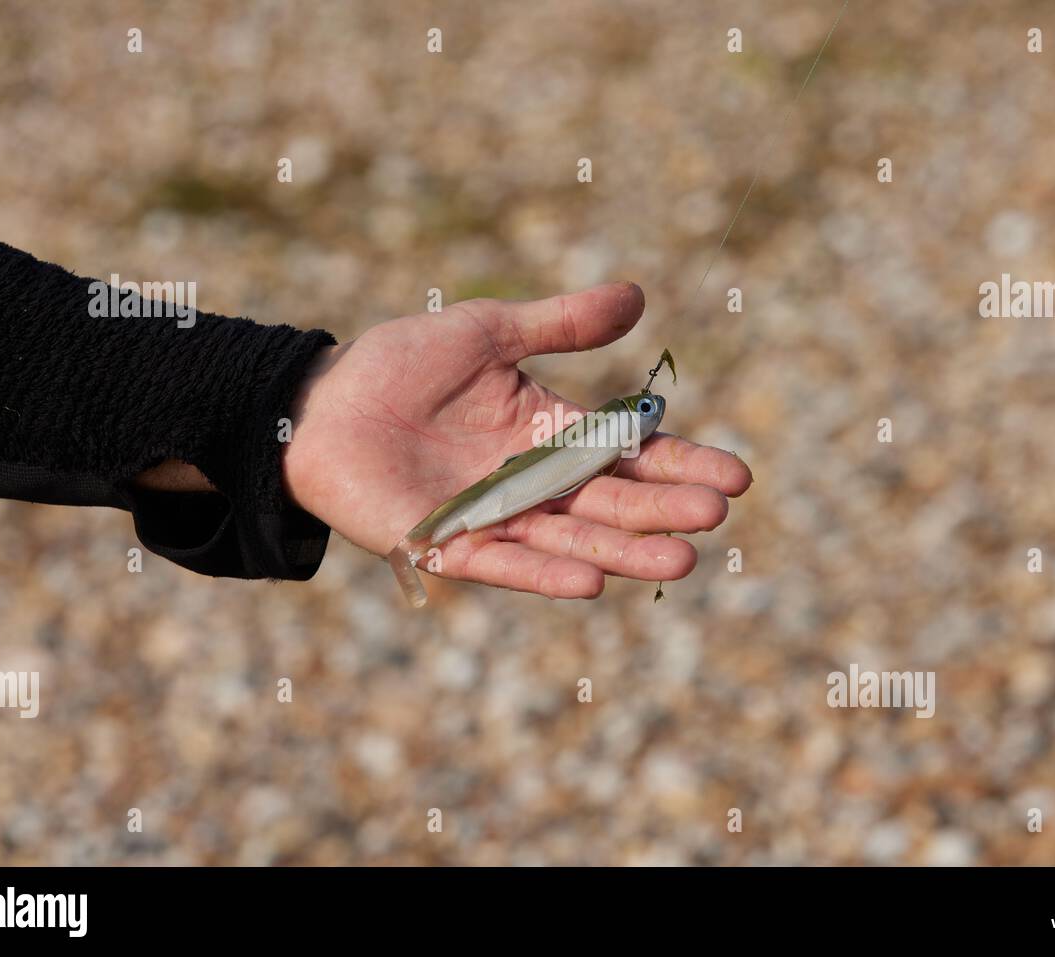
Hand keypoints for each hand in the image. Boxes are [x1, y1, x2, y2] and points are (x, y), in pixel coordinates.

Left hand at [281, 281, 751, 598]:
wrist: (317, 403)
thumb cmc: (399, 364)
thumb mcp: (488, 332)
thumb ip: (560, 323)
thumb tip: (637, 296)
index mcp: (545, 432)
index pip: (627, 452)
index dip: (680, 463)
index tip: (737, 476)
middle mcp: (529, 482)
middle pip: (609, 500)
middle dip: (663, 509)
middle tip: (715, 514)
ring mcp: (491, 517)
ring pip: (570, 539)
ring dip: (624, 550)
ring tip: (680, 561)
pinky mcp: (445, 546)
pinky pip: (503, 563)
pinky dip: (546, 574)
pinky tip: (593, 580)